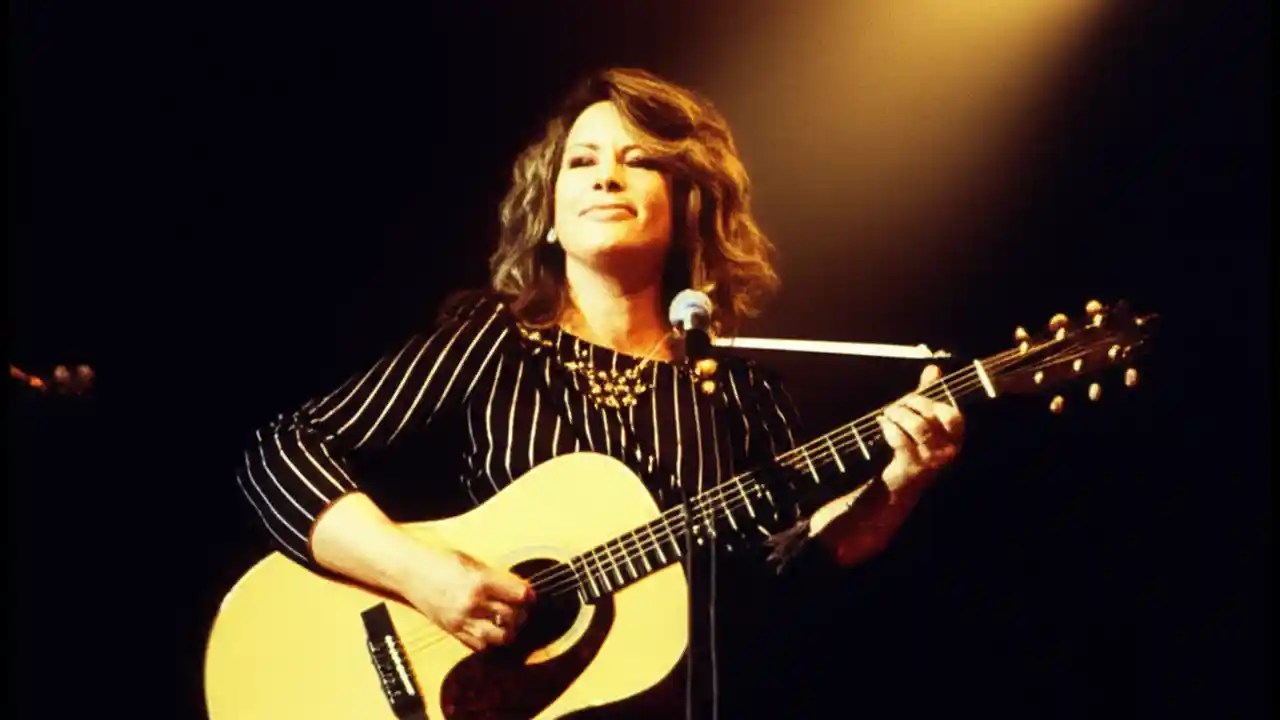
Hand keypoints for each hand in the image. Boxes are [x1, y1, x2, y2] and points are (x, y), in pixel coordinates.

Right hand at [399, 548, 534, 651]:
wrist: (409, 571)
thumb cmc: (440, 560)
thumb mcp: (473, 561)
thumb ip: (496, 577)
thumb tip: (519, 590)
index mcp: (481, 581)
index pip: (520, 595)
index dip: (528, 595)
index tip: (528, 594)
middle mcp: (473, 603)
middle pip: (513, 617)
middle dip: (521, 613)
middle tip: (519, 607)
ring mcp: (462, 620)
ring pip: (500, 637)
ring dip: (508, 630)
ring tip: (506, 620)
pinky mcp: (453, 631)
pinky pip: (480, 645)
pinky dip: (490, 640)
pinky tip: (489, 629)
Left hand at [877, 364, 964, 493]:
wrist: (900, 485)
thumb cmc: (913, 447)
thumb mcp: (923, 420)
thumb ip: (929, 394)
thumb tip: (934, 367)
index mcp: (955, 438)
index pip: (954, 416)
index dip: (934, 402)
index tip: (917, 397)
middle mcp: (948, 450)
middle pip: (931, 417)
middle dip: (910, 403)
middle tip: (897, 403)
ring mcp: (931, 461)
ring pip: (916, 426)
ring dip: (897, 414)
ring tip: (887, 413)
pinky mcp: (912, 467)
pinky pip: (900, 439)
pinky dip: (888, 427)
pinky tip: (881, 424)